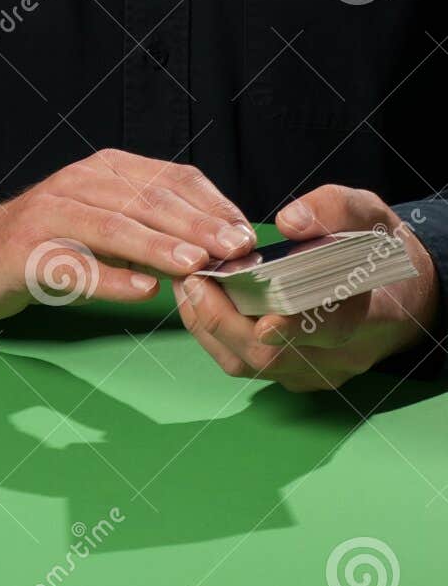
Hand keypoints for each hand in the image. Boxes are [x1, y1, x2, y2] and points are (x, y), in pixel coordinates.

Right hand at [0, 148, 256, 320]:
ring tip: (194, 264)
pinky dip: (109, 278)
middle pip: (145, 199)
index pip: (169, 178)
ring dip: (156, 244)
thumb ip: (151, 225)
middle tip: (235, 249)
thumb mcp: (102, 220)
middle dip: (196, 223)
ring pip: (111, 225)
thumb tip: (218, 245)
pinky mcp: (24, 253)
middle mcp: (77, 182)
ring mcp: (48, 215)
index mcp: (104, 169)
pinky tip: (140, 290)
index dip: (211, 204)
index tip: (246, 233)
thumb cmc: (49, 241)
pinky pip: (72, 265)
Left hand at [173, 183, 441, 391]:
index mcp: (371, 313)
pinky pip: (244, 363)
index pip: (332, 327)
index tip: (263, 318)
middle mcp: (341, 354)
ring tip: (187, 282)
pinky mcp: (293, 374)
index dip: (296, 325)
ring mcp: (315, 371)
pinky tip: (198, 298)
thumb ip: (333, 211)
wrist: (399, 296)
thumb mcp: (369, 215)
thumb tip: (290, 222)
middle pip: (276, 355)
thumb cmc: (379, 250)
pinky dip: (213, 332)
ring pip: (251, 364)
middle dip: (226, 320)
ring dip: (211, 325)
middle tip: (195, 278)